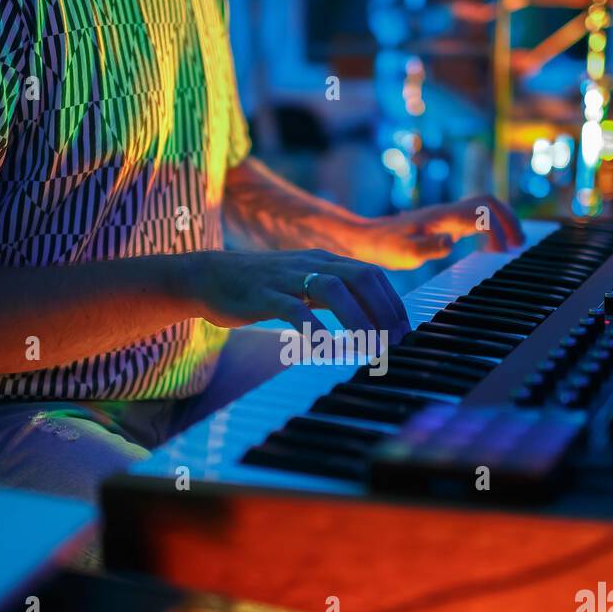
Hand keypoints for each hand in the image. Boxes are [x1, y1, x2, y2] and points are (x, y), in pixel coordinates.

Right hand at [181, 249, 410, 340]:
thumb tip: (370, 318)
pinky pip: (294, 311)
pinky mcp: (263, 295)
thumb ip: (334, 296)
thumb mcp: (303, 285)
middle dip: (384, 311)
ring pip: (335, 289)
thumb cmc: (260, 287)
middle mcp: (311, 263)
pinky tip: (326, 351)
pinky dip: (315, 330)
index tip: (404, 333)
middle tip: (395, 344)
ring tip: (370, 348)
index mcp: (324, 261)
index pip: (372, 275)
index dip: (393, 303)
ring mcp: (287, 277)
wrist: (208, 276)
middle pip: (362, 277)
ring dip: (359, 320)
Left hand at [349, 194, 524, 268]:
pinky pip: (477, 217)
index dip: (496, 231)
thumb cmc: (385, 247)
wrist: (370, 238)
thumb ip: (427, 248)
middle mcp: (449, 211)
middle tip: (519, 245)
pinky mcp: (446, 222)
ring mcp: (448, 215)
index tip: (501, 253)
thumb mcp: (403, 253)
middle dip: (509, 220)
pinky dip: (492, 227)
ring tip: (514, 245)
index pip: (479, 215)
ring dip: (504, 221)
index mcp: (442, 216)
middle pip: (489, 202)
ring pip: (486, 206)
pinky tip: (492, 247)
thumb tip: (451, 243)